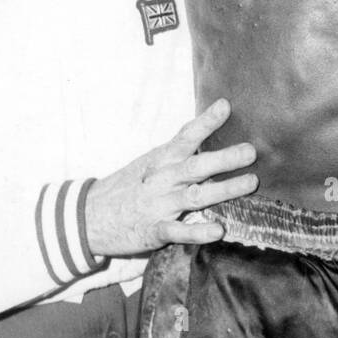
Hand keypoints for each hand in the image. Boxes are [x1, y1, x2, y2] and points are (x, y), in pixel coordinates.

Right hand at [84, 99, 257, 256]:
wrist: (87, 217)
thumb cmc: (128, 185)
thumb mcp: (150, 160)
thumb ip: (180, 145)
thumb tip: (211, 120)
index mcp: (161, 160)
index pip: (185, 137)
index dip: (205, 121)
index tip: (225, 106)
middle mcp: (162, 180)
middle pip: (196, 166)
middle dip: (224, 158)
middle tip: (251, 151)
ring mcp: (158, 205)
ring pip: (195, 196)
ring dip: (223, 189)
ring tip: (250, 182)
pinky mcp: (154, 231)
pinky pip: (179, 232)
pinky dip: (198, 231)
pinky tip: (218, 230)